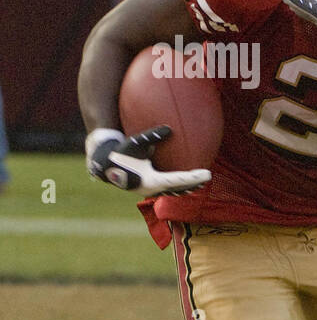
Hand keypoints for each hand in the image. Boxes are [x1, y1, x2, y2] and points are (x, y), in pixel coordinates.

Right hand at [86, 127, 210, 195]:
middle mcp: (152, 189)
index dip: (194, 177)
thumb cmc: (120, 152)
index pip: (179, 180)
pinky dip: (178, 186)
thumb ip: (152, 136)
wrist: (105, 165)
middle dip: (194, 183)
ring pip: (173, 192)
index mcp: (151, 180)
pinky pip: (167, 190)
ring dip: (187, 187)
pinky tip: (184, 180)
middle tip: (208, 176)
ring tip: (200, 182)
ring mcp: (150, 191)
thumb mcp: (136, 142)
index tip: (208, 174)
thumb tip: (169, 128)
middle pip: (179, 189)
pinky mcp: (148, 189)